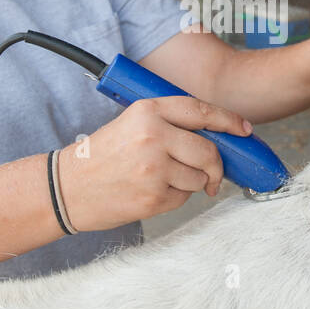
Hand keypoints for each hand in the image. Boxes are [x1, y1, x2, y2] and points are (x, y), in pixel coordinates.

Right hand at [56, 96, 251, 230]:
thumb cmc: (99, 157)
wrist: (66, 188)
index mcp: (147, 111)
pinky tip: (153, 193)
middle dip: (215, 165)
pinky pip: (184, 198)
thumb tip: (213, 135)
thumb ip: (168, 124)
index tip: (243, 129)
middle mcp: (153, 136)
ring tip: (164, 180)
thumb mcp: (130, 124)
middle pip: (208, 149)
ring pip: (200, 177)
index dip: (227, 120)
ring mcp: (154, 168)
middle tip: (212, 173)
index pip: (200, 110)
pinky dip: (176, 197)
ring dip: (193, 183)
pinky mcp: (153, 196)